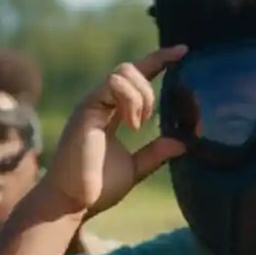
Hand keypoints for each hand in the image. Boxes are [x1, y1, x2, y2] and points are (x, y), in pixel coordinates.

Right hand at [41, 46, 188, 216]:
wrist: (72, 202)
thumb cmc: (97, 188)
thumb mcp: (135, 168)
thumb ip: (155, 153)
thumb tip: (182, 143)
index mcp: (111, 113)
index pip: (137, 77)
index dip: (159, 60)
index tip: (183, 52)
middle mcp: (100, 103)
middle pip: (130, 68)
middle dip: (149, 87)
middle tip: (148, 120)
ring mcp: (92, 104)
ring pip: (123, 71)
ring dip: (141, 95)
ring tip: (139, 125)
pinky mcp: (87, 108)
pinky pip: (113, 83)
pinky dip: (130, 100)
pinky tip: (133, 124)